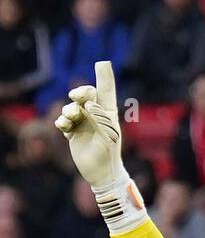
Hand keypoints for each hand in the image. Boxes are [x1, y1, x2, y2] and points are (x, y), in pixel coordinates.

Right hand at [55, 60, 122, 188]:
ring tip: (71, 119)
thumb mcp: (108, 136)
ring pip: (71, 107)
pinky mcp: (73, 133)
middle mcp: (95, 116)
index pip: (106, 91)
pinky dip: (62, 121)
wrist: (101, 174)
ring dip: (69, 110)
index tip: (103, 63)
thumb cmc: (109, 155)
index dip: (104, 77)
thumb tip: (88, 104)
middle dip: (80, 92)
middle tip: (76, 97)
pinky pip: (64, 121)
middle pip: (86, 95)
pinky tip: (64, 127)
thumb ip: (99, 118)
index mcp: (108, 114)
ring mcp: (83, 124)